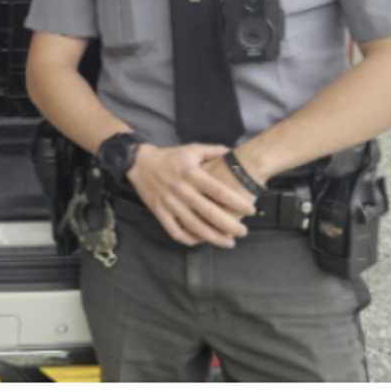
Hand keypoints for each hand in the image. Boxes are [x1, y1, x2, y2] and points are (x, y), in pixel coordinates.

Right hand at [128, 143, 255, 248]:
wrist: (139, 163)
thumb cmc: (170, 156)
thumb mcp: (193, 149)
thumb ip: (214, 151)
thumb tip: (234, 152)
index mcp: (192, 174)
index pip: (219, 191)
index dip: (237, 202)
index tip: (251, 210)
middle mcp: (182, 191)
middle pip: (209, 213)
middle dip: (229, 225)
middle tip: (243, 232)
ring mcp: (169, 204)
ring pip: (194, 226)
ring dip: (213, 237)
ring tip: (229, 242)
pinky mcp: (159, 213)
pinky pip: (175, 231)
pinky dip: (189, 239)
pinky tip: (202, 241)